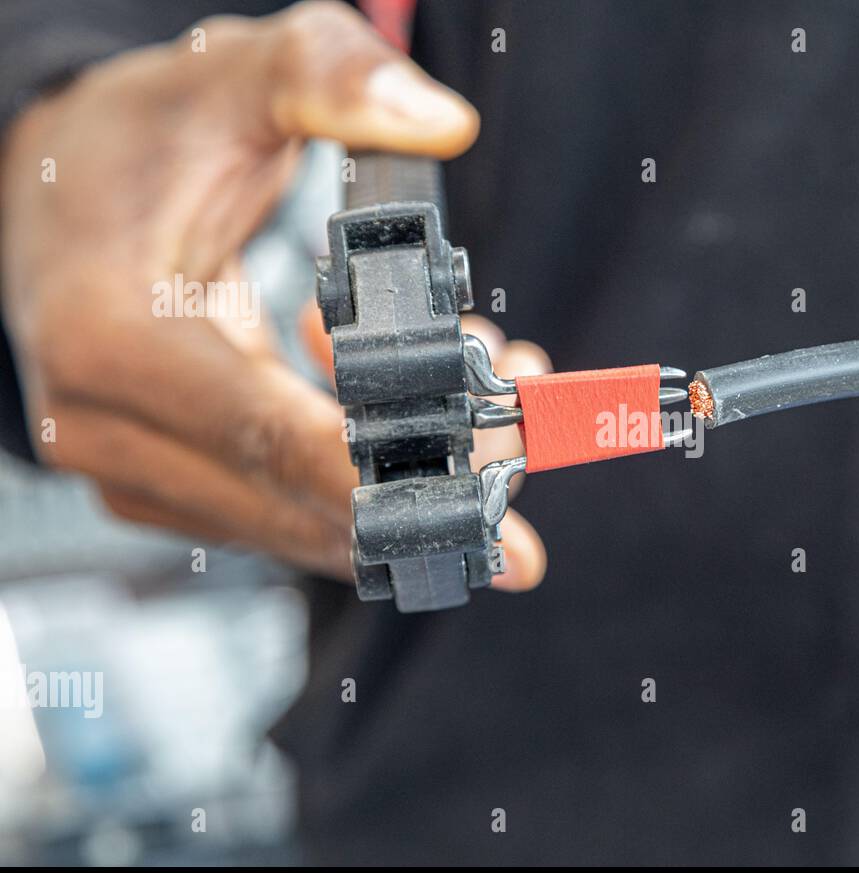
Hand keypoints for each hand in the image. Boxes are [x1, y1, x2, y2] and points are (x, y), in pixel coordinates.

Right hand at [0, 0, 545, 588]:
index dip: (394, 472)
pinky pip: (285, 514)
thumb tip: (443, 123)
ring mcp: (132, 471)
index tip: (492, 497)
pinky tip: (407, 402)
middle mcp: (107, 428)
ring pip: (305, 523)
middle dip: (433, 470)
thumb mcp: (235, 77)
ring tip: (472, 378)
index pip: (272, 436)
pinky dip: (361, 477)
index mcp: (110, 336)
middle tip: (518, 411)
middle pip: (305, 500)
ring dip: (408, 472)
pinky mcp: (163, 490)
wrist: (56, 192)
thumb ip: (333, 79)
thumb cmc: (142, 139)